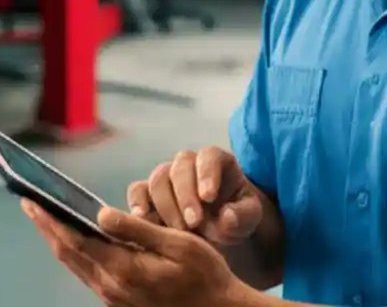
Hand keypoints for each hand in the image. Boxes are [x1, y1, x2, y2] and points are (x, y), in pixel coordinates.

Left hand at [22, 199, 252, 306]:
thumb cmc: (205, 275)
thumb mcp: (178, 244)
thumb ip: (137, 229)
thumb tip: (100, 214)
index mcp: (123, 269)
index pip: (75, 240)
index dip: (51, 220)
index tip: (32, 201)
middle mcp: (110, 286)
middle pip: (67, 254)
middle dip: (47, 227)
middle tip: (30, 203)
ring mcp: (113, 296)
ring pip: (75, 265)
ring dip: (58, 240)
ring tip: (46, 218)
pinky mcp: (118, 300)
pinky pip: (87, 273)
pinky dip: (75, 253)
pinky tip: (76, 240)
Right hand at [129, 147, 262, 247]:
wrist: (218, 231)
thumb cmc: (236, 216)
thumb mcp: (249, 218)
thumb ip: (242, 215)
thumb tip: (227, 217)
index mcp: (217, 161)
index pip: (209, 156)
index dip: (207, 173)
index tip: (209, 197)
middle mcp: (189, 164)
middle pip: (180, 167)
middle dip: (185, 195)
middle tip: (193, 223)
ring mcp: (166, 177)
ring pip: (158, 179)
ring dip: (166, 205)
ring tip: (178, 231)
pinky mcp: (148, 194)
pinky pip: (137, 191)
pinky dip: (137, 204)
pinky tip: (144, 221)